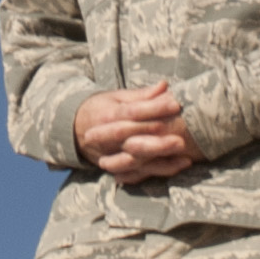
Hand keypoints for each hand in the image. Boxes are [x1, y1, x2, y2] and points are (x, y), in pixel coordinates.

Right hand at [73, 84, 198, 183]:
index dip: (154, 108)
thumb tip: (165, 85)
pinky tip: (179, 166)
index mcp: (109, 115)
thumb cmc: (101, 109)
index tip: (175, 104)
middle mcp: (109, 137)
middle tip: (182, 138)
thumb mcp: (116, 97)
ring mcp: (113, 155)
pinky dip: (158, 171)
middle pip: (135, 139)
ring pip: (138, 160)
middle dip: (158, 140)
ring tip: (185, 155)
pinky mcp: (119, 168)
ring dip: (161, 158)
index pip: (133, 112)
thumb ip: (142, 95)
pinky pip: (140, 174)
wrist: (75, 130)